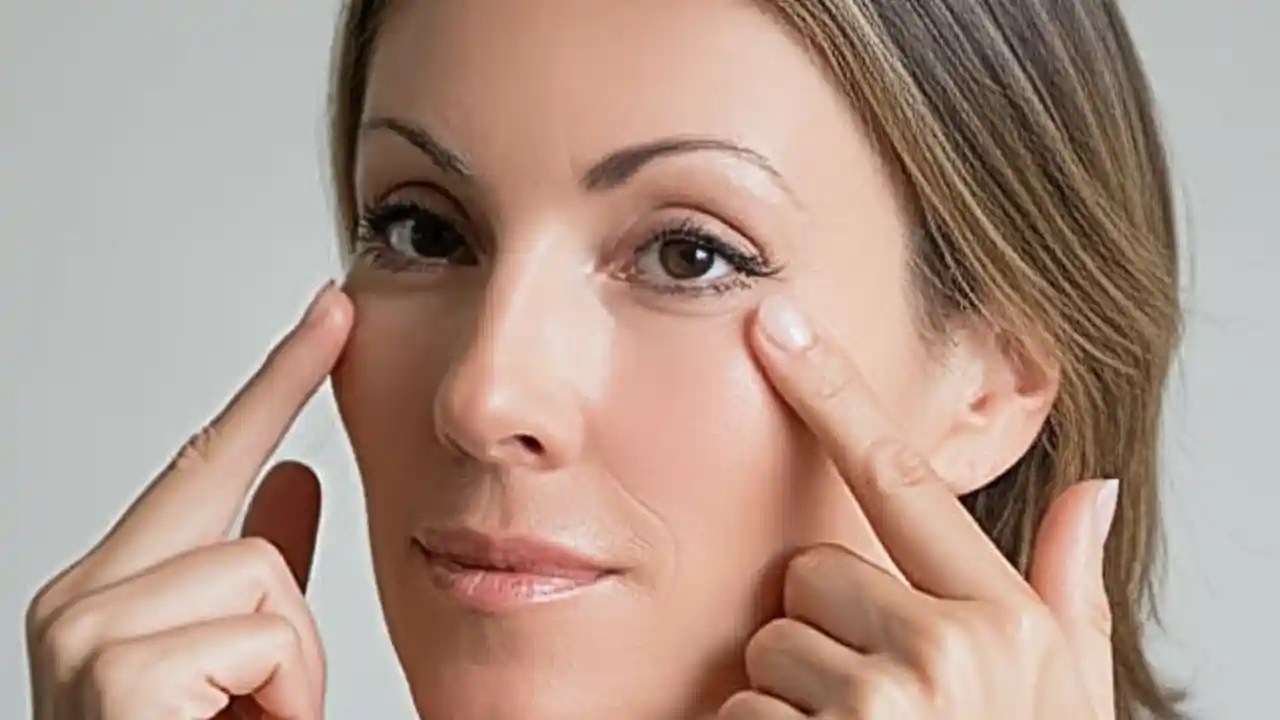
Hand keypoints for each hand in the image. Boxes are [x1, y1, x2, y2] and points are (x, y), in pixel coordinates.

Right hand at [25, 282, 351, 719]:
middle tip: (265, 707)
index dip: (277, 382)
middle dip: (282, 622)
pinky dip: (283, 694)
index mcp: (109, 593)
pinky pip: (260, 627)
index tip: (330, 314)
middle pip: (243, 524)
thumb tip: (295, 483)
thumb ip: (262, 574)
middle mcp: (78, 600)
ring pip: (262, 575)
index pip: (207, 460)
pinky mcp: (116, 669)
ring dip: (287, 674)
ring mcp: (84, 631)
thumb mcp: (247, 667)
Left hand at [719, 296, 1117, 718]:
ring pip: (770, 646)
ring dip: (793, 695)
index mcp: (1002, 617)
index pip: (901, 480)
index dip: (835, 394)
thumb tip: (1090, 489)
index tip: (777, 327)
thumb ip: (1070, 592)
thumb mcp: (1066, 694)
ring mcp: (883, 705)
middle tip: (873, 695)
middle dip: (824, 627)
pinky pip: (743, 710)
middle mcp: (947, 648)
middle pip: (811, 572)